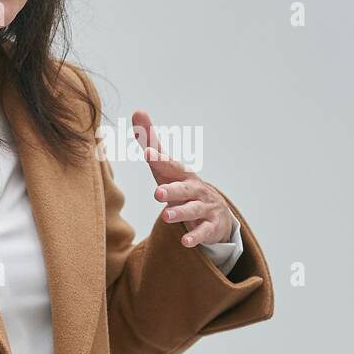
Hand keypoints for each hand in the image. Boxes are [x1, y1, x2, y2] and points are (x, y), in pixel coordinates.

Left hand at [131, 110, 234, 247]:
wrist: (216, 212)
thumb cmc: (183, 185)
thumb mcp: (166, 167)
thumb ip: (151, 142)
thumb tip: (137, 111)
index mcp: (183, 174)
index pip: (170, 165)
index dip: (160, 159)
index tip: (148, 153)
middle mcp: (195, 188)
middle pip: (183, 188)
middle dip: (171, 190)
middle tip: (157, 193)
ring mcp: (205, 207)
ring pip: (193, 209)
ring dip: (180, 212)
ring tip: (165, 217)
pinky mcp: (210, 227)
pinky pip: (203, 232)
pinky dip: (195, 236)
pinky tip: (186, 242)